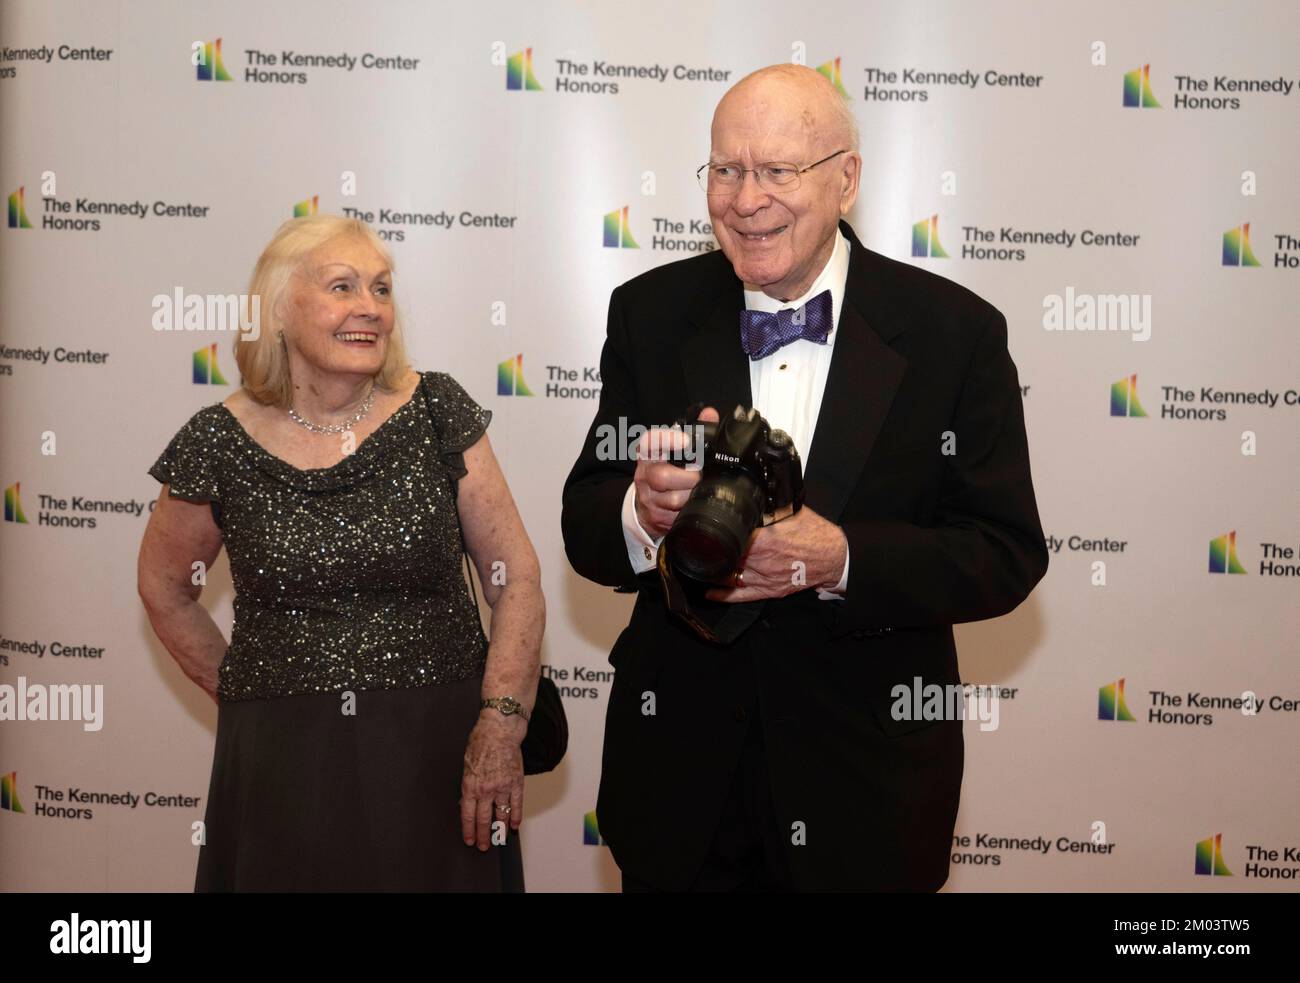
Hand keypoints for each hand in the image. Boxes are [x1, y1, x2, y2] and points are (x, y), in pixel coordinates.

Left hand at [460, 711, 525, 850]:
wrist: (499, 731)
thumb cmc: (480, 743)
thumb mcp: (466, 765)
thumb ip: (468, 785)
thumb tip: (465, 801)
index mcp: (470, 786)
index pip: (468, 815)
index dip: (469, 830)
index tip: (470, 840)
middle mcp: (486, 790)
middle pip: (484, 819)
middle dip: (483, 835)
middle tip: (484, 846)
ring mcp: (502, 787)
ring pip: (501, 815)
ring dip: (500, 829)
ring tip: (500, 839)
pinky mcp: (516, 782)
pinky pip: (516, 804)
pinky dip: (515, 816)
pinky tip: (515, 825)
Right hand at [632, 406, 720, 539]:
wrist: (648, 501)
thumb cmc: (667, 469)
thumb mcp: (676, 448)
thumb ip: (695, 430)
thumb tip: (710, 414)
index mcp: (648, 451)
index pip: (651, 441)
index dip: (668, 440)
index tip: (686, 441)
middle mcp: (645, 473)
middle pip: (662, 476)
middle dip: (688, 477)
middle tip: (700, 476)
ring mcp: (648, 496)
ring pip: (671, 499)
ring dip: (691, 495)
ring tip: (698, 490)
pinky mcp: (654, 515)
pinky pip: (675, 515)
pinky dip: (688, 510)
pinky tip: (692, 503)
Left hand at [705, 505, 847, 602]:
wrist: (835, 557)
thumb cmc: (816, 533)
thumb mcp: (792, 511)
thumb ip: (769, 505)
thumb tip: (752, 491)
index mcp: (766, 540)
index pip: (731, 536)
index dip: (715, 531)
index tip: (703, 524)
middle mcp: (762, 561)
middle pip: (726, 556)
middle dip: (711, 549)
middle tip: (694, 543)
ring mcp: (765, 578)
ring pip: (729, 576)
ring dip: (713, 570)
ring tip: (698, 562)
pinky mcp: (770, 591)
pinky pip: (741, 595)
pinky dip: (723, 594)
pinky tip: (709, 591)